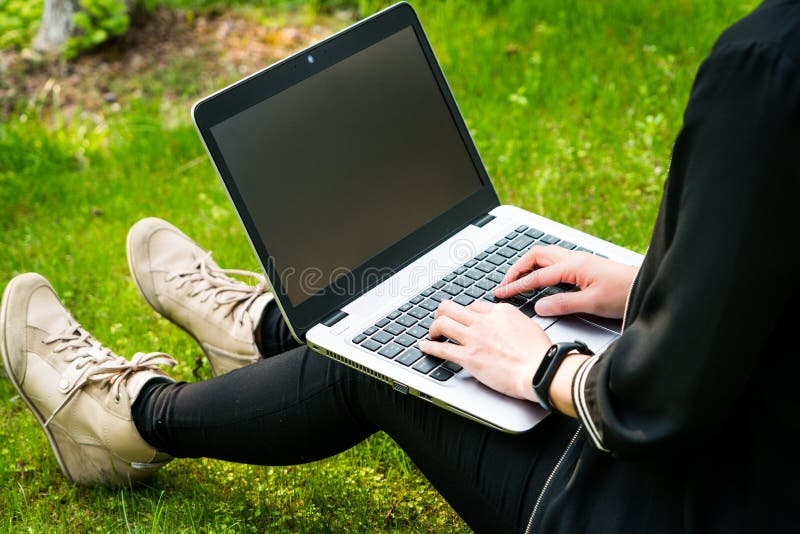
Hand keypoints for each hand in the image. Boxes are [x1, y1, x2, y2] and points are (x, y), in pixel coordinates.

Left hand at [418, 299, 550, 400]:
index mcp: (500, 311)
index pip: (473, 306)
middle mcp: (484, 321)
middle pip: (451, 307)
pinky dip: (429, 348)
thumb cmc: (539, 353)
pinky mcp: (469, 357)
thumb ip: (510, 321)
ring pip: (442, 323)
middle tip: (440, 322)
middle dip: (442, 313)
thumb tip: (503, 325)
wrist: (541, 370)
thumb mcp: (526, 324)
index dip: (465, 314)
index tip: (462, 321)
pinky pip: (442, 349)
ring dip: (434, 329)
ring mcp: (475, 338)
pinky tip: (425, 347)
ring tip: (432, 335)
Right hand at [494, 245, 638, 317]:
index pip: (536, 276)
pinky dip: (539, 268)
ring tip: (517, 280)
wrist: (646, 286)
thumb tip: (539, 306)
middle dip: (517, 268)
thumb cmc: (624, 292)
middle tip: (505, 283)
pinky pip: (554, 262)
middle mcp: (574, 259)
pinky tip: (539, 279)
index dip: (516, 285)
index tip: (501, 293)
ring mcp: (579, 261)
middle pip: (535, 256)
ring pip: (544, 256)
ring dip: (527, 266)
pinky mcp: (584, 266)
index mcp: (573, 266)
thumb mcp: (592, 303)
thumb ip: (563, 304)